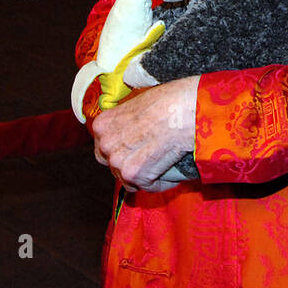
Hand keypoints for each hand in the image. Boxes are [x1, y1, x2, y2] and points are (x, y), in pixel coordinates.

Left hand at [91, 76, 198, 192]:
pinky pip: (148, 186)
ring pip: (130, 180)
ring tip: (165, 160)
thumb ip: (126, 122)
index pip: (105, 150)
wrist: (185, 108)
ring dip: (148, 175)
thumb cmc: (168, 101)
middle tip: (153, 156)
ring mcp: (118, 160)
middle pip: (115, 167)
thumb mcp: (137, 104)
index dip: (123, 152)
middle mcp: (105, 143)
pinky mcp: (134, 174)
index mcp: (102, 125)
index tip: (138, 151)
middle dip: (133, 166)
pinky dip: (161, 181)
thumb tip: (130, 134)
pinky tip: (171, 165)